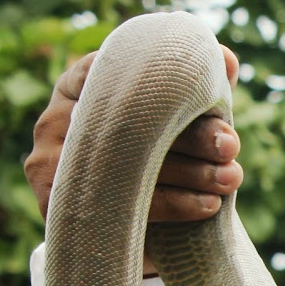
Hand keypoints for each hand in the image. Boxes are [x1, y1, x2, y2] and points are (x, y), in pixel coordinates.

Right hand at [22, 45, 243, 274]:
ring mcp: (52, 162)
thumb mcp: (171, 117)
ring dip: (190, 172)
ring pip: (128, 166)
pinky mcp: (60, 205)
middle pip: (129, 122)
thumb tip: (228, 61)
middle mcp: (58, 119)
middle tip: (231, 144)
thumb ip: (195, 85)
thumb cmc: (150, 155)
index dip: (167, 83)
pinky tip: (208, 205)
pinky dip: (173, 205)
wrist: (121, 224)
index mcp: (80, 85)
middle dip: (190, 134)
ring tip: (231, 177)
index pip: (117, 68)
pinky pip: (122, 204)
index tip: (212, 98)